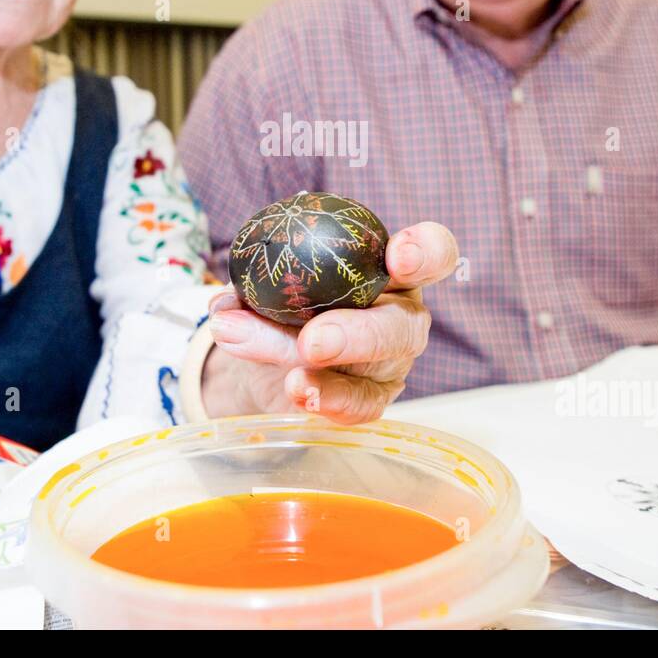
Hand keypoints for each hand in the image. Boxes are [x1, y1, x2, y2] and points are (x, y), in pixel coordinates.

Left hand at [202, 221, 458, 423]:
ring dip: (318, 371)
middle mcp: (402, 314)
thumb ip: (253, 283)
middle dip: (357, 333)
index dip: (425, 251)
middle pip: (401, 326)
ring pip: (369, 370)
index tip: (399, 256)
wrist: (270, 355)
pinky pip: (356, 406)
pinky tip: (296, 392)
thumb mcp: (273, 280)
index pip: (433, 253)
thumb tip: (225, 304)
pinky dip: (324, 398)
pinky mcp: (372, 399)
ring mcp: (391, 362)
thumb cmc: (289, 299)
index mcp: (390, 267)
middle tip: (312, 341)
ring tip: (286, 376)